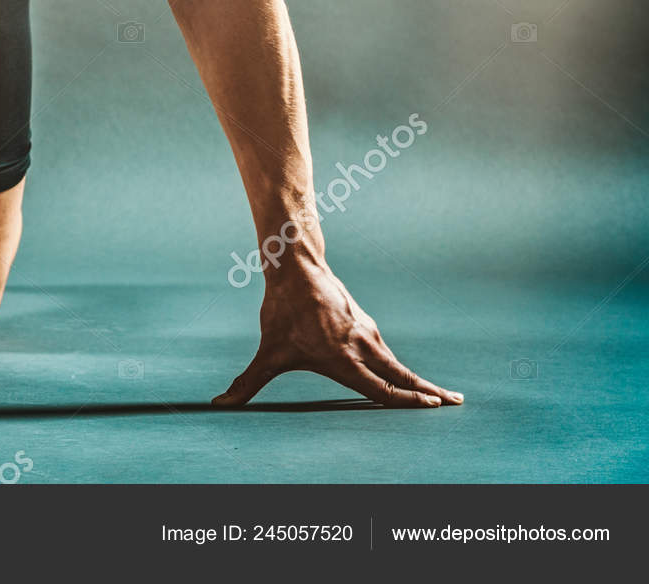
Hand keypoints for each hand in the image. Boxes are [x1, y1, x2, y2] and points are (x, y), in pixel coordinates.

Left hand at [213, 258, 461, 407]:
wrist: (296, 268)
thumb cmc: (283, 312)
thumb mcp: (268, 352)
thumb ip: (248, 383)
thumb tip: (219, 404)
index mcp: (345, 361)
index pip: (382, 390)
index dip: (408, 402)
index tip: (434, 407)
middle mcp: (363, 348)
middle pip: (402, 376)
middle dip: (428, 392)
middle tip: (455, 402)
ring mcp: (367, 333)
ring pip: (396, 362)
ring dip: (416, 378)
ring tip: (435, 393)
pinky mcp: (363, 322)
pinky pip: (384, 349)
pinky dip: (399, 364)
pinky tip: (400, 372)